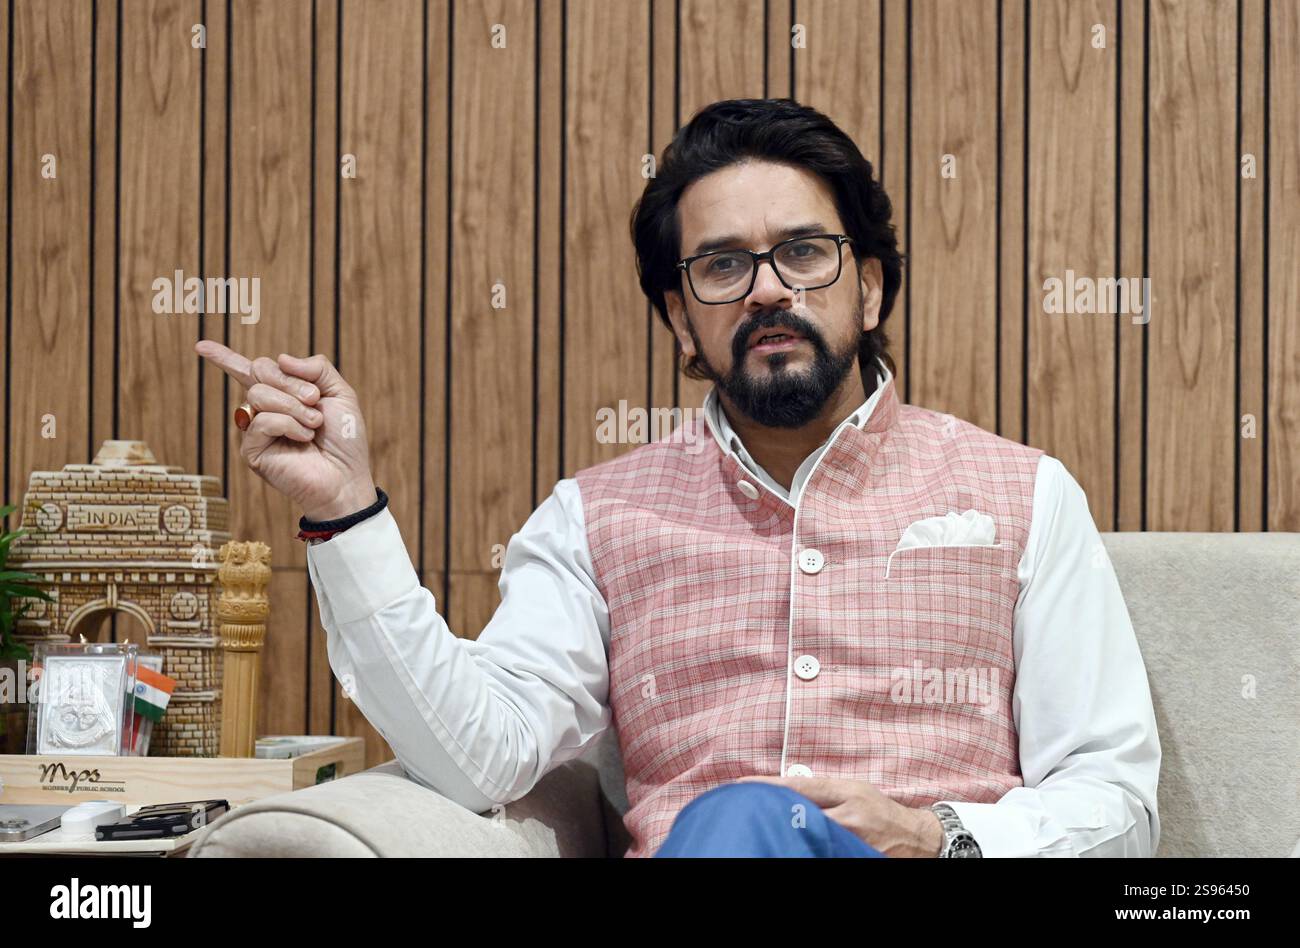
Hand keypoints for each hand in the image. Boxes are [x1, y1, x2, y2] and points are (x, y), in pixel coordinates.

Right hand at [195, 340, 376, 520]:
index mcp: (283, 395)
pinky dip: (289, 425)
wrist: (346, 477)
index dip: (224, 358)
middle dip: (292, 382)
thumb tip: (280, 358)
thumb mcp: (340, 394)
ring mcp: (256, 430)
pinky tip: (304, 438)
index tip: (200, 346)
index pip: (250, 371)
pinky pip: (263, 421)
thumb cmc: (345, 440)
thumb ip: (317, 368)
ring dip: (294, 406)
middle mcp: (265, 410)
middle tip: (315, 401)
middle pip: (260, 371)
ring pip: (259, 394)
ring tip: (314, 424)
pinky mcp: (252, 451)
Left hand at [735, 774, 943, 856]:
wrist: (916, 837)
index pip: (801, 786)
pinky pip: (827, 849)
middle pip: (801, 812)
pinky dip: (810, 846)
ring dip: (791, 831)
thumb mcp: (855, 790)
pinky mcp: (856, 855)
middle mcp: (848, 814)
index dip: (769, 785)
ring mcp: (853, 838)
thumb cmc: (880, 809)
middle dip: (776, 810)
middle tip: (749, 808)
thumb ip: (825, 790)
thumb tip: (788, 790)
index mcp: (846, 791)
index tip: (743, 784)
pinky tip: (796, 845)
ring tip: (769, 828)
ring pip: (811, 833)